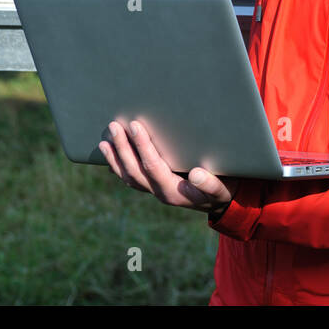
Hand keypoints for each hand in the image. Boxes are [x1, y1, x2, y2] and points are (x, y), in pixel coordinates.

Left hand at [99, 120, 234, 214]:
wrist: (220, 203)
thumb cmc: (222, 190)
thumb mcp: (221, 189)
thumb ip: (211, 184)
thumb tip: (197, 174)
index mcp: (174, 191)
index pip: (153, 167)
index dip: (143, 146)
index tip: (135, 126)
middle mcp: (160, 193)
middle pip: (135, 171)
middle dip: (123, 148)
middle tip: (114, 126)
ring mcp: (154, 190)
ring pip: (128, 176)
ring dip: (116, 157)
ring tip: (105, 139)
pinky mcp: (152, 185)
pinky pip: (131, 177)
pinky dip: (118, 164)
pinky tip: (110, 152)